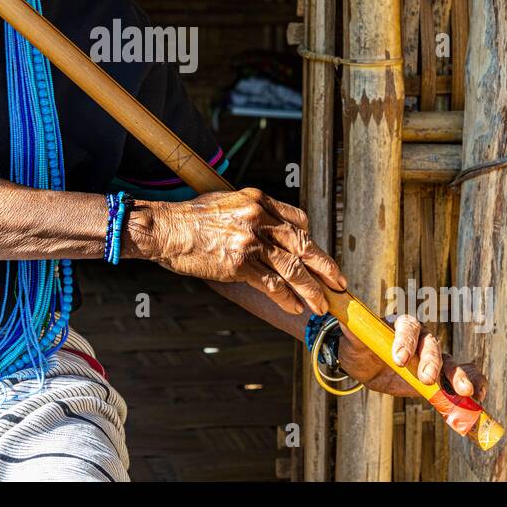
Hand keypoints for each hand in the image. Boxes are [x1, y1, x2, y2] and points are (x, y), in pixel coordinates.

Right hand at [130, 187, 345, 314]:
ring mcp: (250, 240)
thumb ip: (250, 215)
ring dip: (311, 289)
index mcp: (258, 200)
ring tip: (322, 305)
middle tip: (339, 283)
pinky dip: (286, 297)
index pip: (298, 220)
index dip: (312, 240)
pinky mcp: (239, 262)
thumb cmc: (191, 218)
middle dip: (325, 267)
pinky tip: (294, 306)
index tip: (319, 256)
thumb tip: (267, 232)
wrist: (167, 229)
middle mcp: (259, 217)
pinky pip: (271, 283)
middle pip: (303, 244)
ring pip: (292, 267)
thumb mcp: (226, 204)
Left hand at [335, 314, 486, 401]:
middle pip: (432, 346)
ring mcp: (434, 357)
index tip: (398, 359)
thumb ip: (352, 329)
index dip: (405, 341)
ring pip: (451, 362)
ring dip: (460, 376)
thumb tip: (342, 312)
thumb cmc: (362, 347)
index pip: (407, 327)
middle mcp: (422, 339)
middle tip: (427, 379)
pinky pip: (463, 376)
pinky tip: (479, 397)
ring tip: (466, 391)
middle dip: (431, 362)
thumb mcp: (353, 340)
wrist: (369, 364)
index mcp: (401, 325)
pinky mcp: (441, 376)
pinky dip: (474, 383)